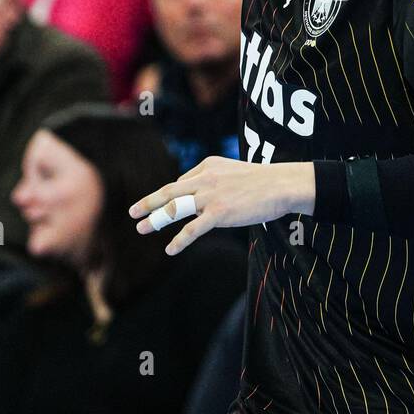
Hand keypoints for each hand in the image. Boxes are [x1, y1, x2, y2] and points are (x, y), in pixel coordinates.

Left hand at [129, 156, 315, 255]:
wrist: (282, 185)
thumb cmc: (264, 181)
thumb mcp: (235, 173)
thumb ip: (217, 182)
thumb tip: (203, 201)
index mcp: (208, 165)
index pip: (182, 181)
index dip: (172, 196)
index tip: (164, 205)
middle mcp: (205, 178)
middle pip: (169, 191)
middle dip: (149, 203)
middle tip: (132, 213)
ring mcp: (210, 196)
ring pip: (175, 208)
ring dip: (156, 219)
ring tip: (142, 228)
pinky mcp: (219, 213)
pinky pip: (193, 229)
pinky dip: (179, 240)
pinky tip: (170, 249)